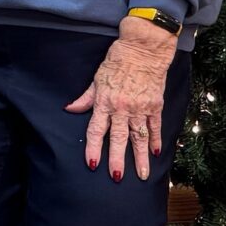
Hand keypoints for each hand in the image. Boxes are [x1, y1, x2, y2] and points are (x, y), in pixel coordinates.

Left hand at [66, 26, 176, 181]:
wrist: (142, 48)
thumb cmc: (117, 61)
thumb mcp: (96, 78)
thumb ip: (85, 98)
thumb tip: (70, 108)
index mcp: (105, 102)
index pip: (97, 130)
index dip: (94, 148)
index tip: (92, 164)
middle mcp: (122, 108)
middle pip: (118, 138)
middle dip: (117, 159)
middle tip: (116, 177)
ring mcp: (140, 108)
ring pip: (139, 137)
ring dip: (140, 157)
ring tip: (143, 174)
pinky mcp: (155, 105)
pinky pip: (155, 126)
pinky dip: (155, 140)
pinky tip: (156, 153)